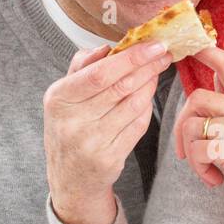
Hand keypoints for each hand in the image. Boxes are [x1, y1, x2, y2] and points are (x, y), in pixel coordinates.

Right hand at [44, 40, 171, 223]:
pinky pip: (138, 126)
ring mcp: (92, 142)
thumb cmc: (69, 128)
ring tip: (157, 71)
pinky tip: (149, 96)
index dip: (131, 58)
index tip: (153, 45)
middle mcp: (72, 122)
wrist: (70, 178)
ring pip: (133, 105)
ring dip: (150, 85)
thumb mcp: (64, 97)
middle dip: (148, 67)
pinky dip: (147, 108)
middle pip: (120, 87)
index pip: (99, 73)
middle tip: (164, 53)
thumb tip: (106, 47)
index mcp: (58, 99)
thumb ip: (82, 69)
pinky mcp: (110, 158)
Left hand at [173, 46, 223, 223]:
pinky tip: (217, 182)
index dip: (207, 51)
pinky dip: (199, 169)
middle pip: (200, 96)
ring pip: (193, 122)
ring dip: (192, 152)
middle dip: (184, 123)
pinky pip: (196, 148)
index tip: (189, 44)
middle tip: (187, 150)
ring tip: (210, 171)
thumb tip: (211, 87)